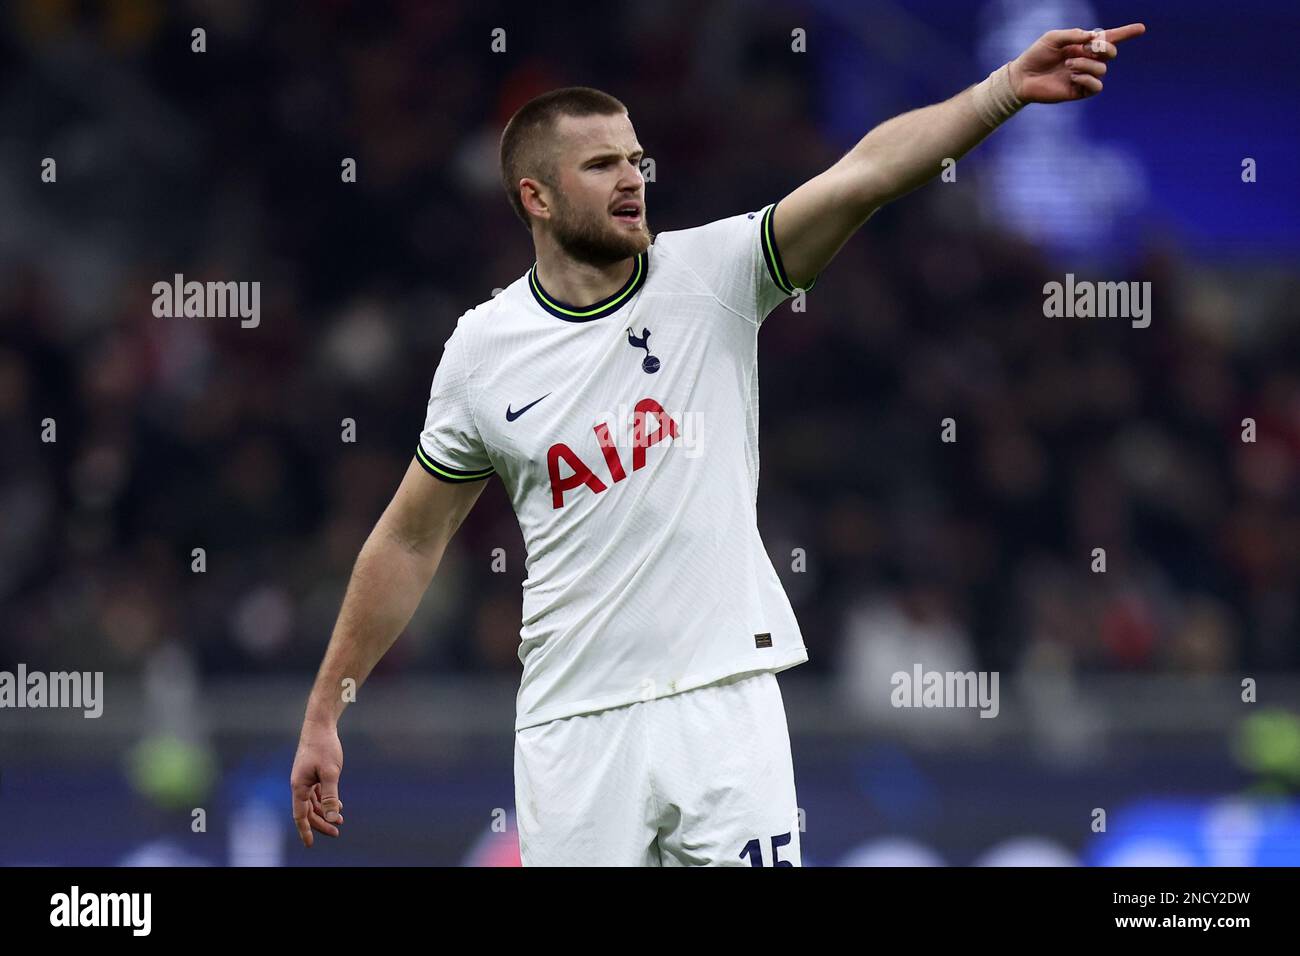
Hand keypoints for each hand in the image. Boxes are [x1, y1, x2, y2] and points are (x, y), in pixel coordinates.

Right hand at [290, 718, 344, 846]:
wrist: (320, 725)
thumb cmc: (324, 747)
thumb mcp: (331, 773)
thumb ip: (331, 796)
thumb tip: (332, 816)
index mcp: (299, 786)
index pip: (300, 815)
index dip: (305, 830)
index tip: (310, 844)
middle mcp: (299, 784)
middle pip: (308, 811)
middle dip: (321, 823)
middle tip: (336, 832)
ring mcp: (305, 779)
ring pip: (313, 803)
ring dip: (325, 812)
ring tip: (339, 821)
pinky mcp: (312, 773)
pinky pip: (317, 793)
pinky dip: (326, 801)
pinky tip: (338, 804)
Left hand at [1009, 23, 1145, 102]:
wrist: (1022, 77)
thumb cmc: (1036, 55)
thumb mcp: (1054, 38)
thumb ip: (1074, 35)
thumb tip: (1094, 37)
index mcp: (1083, 45)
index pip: (1109, 39)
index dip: (1126, 33)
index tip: (1141, 28)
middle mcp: (1086, 60)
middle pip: (1110, 53)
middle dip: (1105, 48)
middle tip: (1088, 48)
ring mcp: (1084, 76)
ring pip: (1102, 69)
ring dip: (1087, 64)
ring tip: (1069, 64)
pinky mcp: (1079, 91)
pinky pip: (1097, 86)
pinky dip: (1088, 79)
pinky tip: (1073, 77)